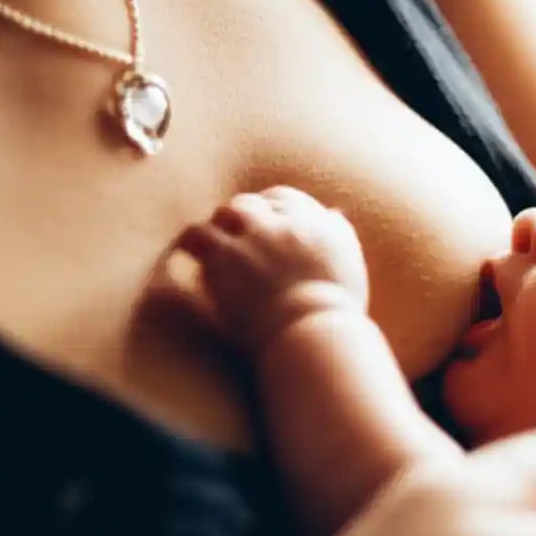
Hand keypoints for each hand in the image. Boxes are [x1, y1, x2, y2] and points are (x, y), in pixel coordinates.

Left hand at [177, 186, 368, 355]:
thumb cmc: (335, 317)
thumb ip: (339, 236)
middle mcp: (288, 224)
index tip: (261, 223)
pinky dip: (191, 244)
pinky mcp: (227, 254)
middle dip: (241, 219)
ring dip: (219, 229)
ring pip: (227, 213)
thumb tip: (333, 213)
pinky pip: (198, 234)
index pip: (287, 201)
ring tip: (209, 247)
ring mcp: (257, 235)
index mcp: (322, 226)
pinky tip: (185, 255)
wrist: (313, 334)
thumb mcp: (350, 269)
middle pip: (254, 204)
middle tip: (233, 239)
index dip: (269, 209)